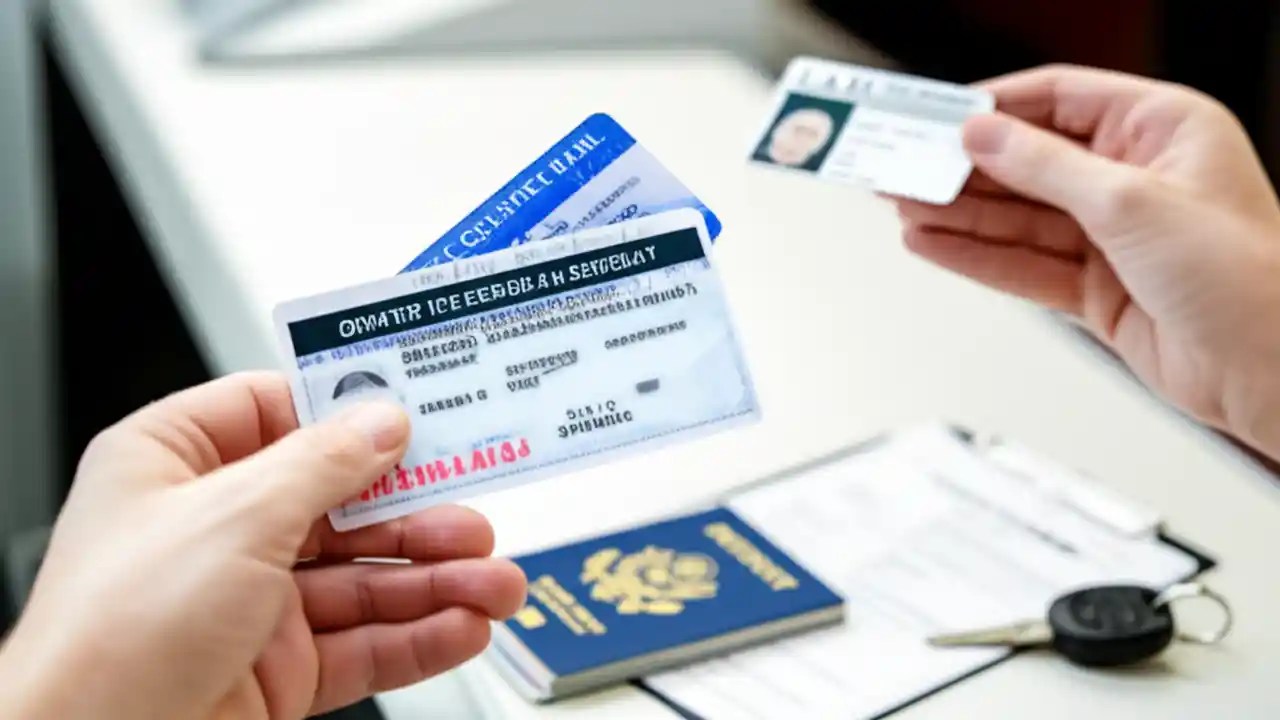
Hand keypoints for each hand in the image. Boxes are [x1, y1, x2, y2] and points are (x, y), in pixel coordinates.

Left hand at [0, 372, 525, 719]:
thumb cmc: (111, 637)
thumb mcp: (234, 517)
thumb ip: (322, 464)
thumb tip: (381, 422)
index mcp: (174, 465)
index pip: (276, 413)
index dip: (349, 413)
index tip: (418, 413)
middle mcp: (213, 530)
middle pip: (339, 505)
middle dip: (417, 516)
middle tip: (476, 518)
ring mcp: (246, 604)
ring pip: (361, 580)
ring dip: (434, 582)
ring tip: (496, 585)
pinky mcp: (275, 670)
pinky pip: (361, 643)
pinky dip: (417, 637)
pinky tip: (462, 628)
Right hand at [893, 65, 1279, 457]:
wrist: (1273, 373)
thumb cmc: (1249, 279)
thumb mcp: (1131, 203)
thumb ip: (1045, 168)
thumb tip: (983, 136)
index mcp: (1163, 129)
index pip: (1059, 99)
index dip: (994, 107)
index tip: (937, 116)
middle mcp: (1135, 178)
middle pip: (1029, 161)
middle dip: (964, 167)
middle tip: (903, 166)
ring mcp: (1114, 237)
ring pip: (1018, 217)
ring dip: (959, 214)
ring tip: (903, 206)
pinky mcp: (1097, 289)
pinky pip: (1023, 265)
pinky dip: (977, 257)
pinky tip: (934, 245)